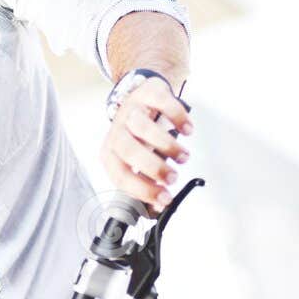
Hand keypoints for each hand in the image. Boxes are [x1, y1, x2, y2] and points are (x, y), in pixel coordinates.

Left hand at [100, 77, 192, 214]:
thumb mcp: (136, 161)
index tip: (164, 198)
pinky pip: (162, 102)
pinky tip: (187, 129)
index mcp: (111, 153)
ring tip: (183, 157)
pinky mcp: (148, 92)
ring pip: (143, 127)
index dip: (143, 190)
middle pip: (129, 150)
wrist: (138, 97)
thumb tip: (158, 206)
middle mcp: (118, 131)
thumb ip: (147, 183)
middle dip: (153, 167)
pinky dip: (178, 116)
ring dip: (167, 145)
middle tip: (173, 177)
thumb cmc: (137, 135)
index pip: (121, 175)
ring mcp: (132, 110)